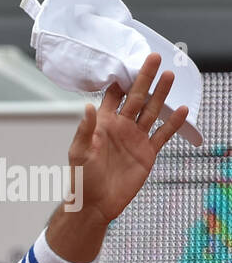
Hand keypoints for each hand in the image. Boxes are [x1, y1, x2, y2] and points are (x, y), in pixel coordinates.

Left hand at [68, 52, 189, 225]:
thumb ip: (84, 130)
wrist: (95, 204)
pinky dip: (173, 123)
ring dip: (161, 94)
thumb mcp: (79, 153)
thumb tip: (87, 107)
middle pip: (136, 98)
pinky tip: (182, 110)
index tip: (127, 62)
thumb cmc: (81, 179)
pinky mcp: (147, 152)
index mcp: (102, 124)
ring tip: (169, 76)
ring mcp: (135, 139)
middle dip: (144, 78)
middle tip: (153, 58)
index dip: (119, 80)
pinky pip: (163, 134)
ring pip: (151, 111)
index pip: (112, 97)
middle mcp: (121, 127)